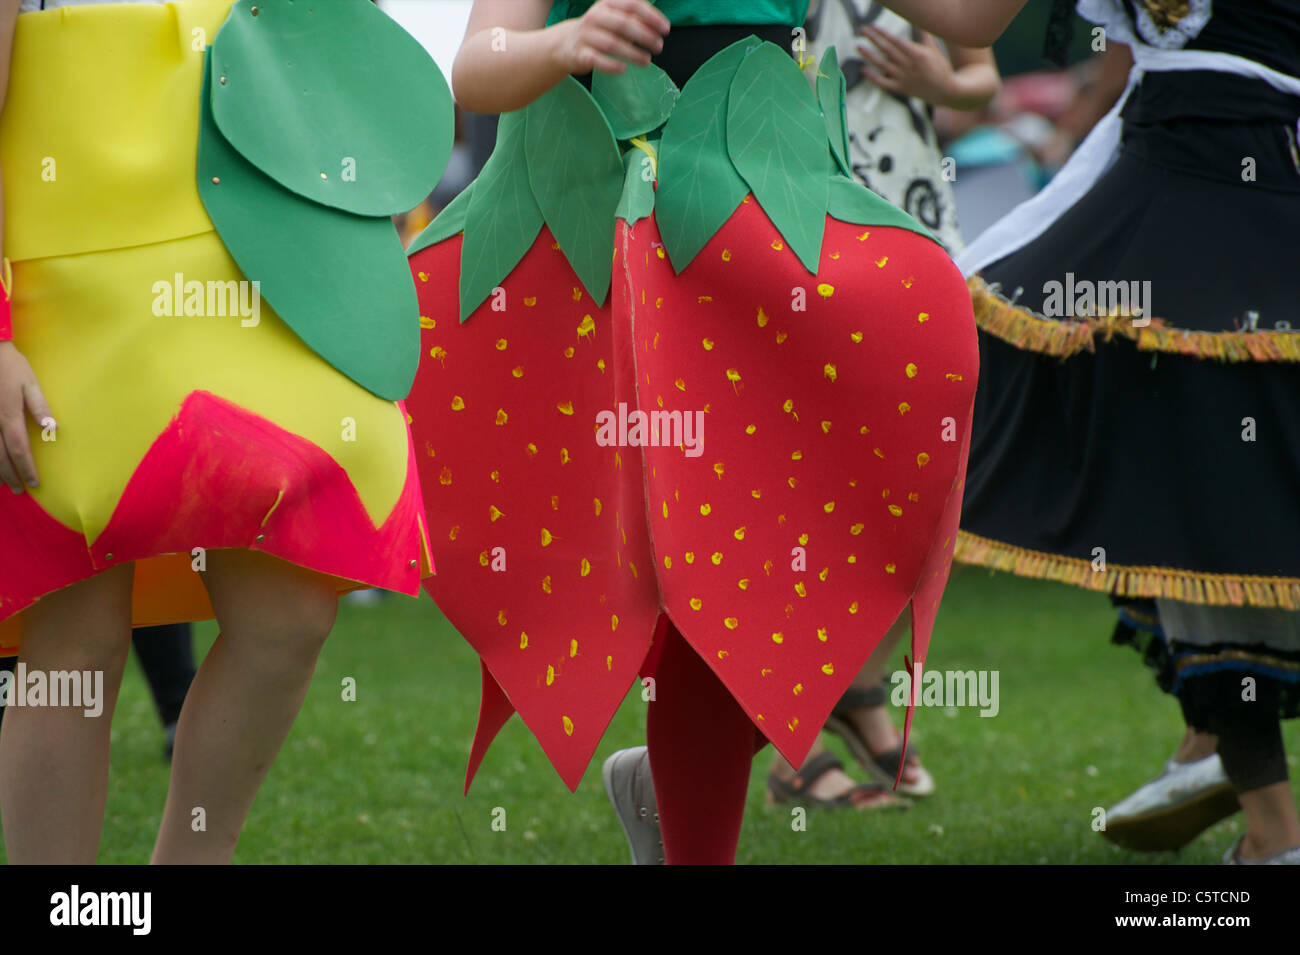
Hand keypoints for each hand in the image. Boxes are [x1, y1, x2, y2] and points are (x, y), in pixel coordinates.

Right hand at [0, 341, 53, 492]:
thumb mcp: (30, 382)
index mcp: (8, 415)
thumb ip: (39, 405)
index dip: (26, 468)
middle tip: (20, 490)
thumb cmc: (10, 365)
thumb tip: (52, 427)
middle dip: (10, 475)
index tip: (35, 483)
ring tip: (5, 484)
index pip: (19, 449)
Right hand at [554, 0, 669, 75]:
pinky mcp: (579, 54)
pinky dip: (611, 66)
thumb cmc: (600, 31)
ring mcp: (585, 35)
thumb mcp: (614, 18)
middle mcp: (595, 16)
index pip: (632, 5)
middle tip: (659, 47)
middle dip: (645, 36)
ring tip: (647, 61)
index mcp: (607, 4)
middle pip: (624, 24)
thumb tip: (661, 27)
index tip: (666, 30)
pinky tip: (623, 70)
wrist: (566, 44)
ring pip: (612, 43)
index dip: (652, 17)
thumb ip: (634, 19)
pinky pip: (596, 60)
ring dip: (632, 53)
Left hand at [857, 25, 955, 104]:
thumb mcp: (934, 49)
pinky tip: (863, 70)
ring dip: (869, 55)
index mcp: (917, 54)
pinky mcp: (900, 89)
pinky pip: (883, 83)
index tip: (873, 26)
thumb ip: (924, 36)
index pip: (896, 40)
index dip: (883, 33)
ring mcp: (903, 78)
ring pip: (882, 64)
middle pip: (887, 50)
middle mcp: (908, 65)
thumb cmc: (941, 67)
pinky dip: (872, 77)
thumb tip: (919, 21)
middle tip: (862, 30)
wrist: (945, 91)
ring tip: (858, 46)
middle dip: (873, 39)